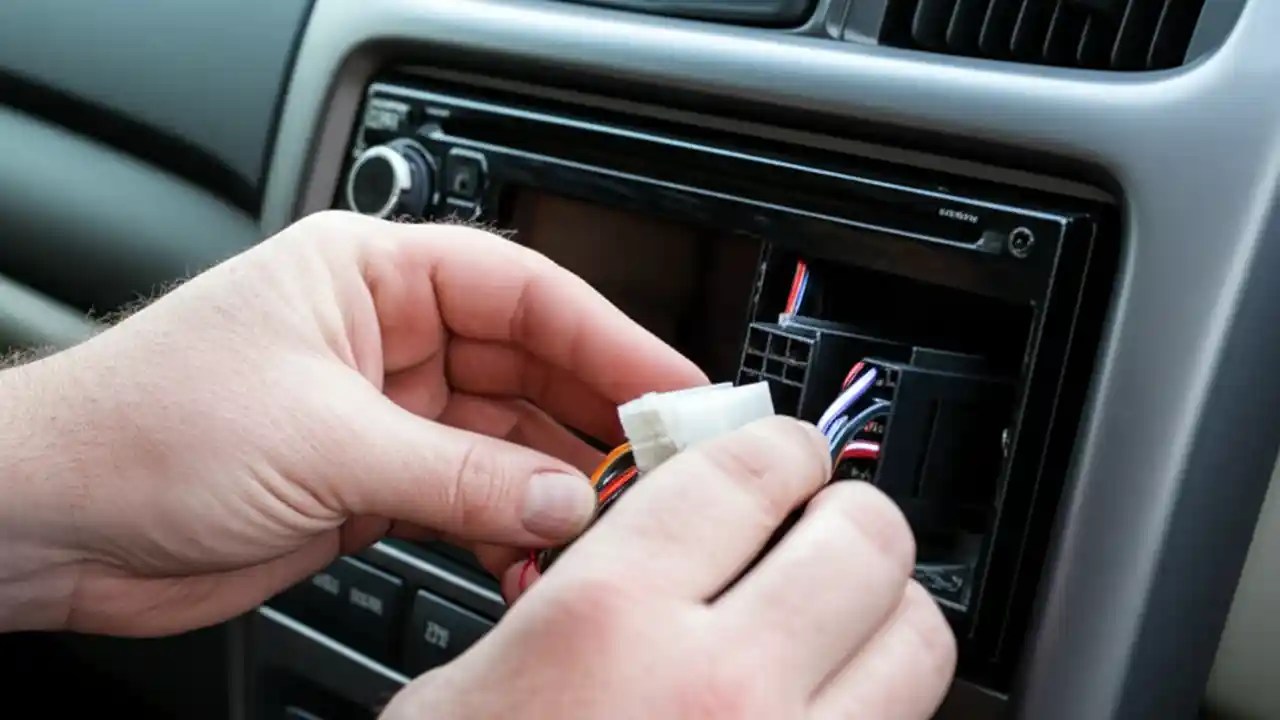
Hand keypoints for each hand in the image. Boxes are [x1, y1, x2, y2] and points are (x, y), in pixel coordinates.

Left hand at [0, 210, 705, 634]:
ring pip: (507, 444)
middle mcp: (387, 337)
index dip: (607, 333)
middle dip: (595, 416)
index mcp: (371, 275)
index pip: (521, 290)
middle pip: (528, 367)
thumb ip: (459, 476)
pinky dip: (510, 532)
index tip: (670, 382)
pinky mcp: (374, 484)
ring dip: (558, 487)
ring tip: (611, 524)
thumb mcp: (323, 441)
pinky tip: (539, 559)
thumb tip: (567, 500)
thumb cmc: (142, 430)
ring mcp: (385, 414)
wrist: (49, 522)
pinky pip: (472, 501)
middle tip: (664, 463)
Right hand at [381, 417, 955, 719]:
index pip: (750, 472)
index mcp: (610, 621)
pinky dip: (878, 710)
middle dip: (850, 518)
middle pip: (863, 539)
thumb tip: (672, 532)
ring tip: (841, 622)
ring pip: (917, 641)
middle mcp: (717, 688)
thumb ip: (580, 591)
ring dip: (886, 612)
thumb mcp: (474, 680)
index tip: (789, 455)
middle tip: (823, 530)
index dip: (782, 447)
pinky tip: (826, 711)